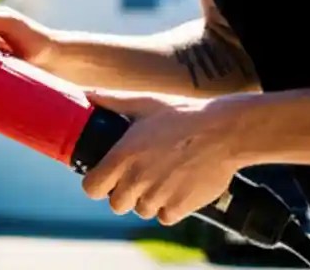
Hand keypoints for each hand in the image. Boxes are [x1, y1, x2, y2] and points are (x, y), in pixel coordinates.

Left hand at [82, 89, 243, 225]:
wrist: (222, 132)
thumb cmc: (181, 114)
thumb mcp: (144, 102)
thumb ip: (112, 100)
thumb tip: (86, 93)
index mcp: (122, 157)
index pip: (91, 188)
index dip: (95, 184)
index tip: (104, 177)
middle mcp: (137, 180)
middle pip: (116, 204)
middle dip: (122, 193)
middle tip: (134, 178)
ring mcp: (159, 196)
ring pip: (141, 211)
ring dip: (146, 200)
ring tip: (158, 180)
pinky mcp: (181, 207)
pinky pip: (164, 217)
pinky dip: (168, 208)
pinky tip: (174, 189)